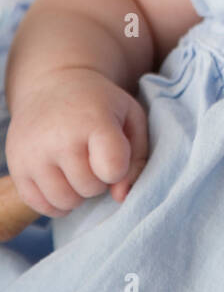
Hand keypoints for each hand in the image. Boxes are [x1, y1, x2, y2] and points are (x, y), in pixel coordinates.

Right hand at [5, 67, 148, 216]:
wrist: (53, 84)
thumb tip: (120, 197)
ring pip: (65, 202)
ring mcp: (34, 154)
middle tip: (94, 158)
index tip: (115, 154)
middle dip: (99, 179)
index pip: (113, 168)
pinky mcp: (17, 168)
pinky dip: (56, 201)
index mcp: (93, 121)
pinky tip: (62, 179)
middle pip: (90, 188)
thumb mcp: (131, 118)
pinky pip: (42, 206)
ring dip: (78, 193)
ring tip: (78, 169)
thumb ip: (137, 159)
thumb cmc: (99, 105)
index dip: (119, 168)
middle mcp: (59, 138)